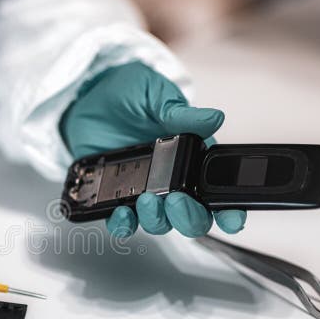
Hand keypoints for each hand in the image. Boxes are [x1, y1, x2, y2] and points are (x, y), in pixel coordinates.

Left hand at [60, 61, 245, 237]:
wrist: (89, 97)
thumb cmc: (128, 93)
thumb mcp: (157, 96)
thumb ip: (181, 112)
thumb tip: (214, 117)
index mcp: (192, 157)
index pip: (217, 192)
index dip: (229, 211)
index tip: (230, 218)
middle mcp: (172, 180)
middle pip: (192, 217)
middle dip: (189, 217)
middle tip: (176, 200)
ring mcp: (145, 190)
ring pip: (161, 223)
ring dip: (157, 219)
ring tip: (146, 200)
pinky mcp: (118, 195)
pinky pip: (124, 221)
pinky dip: (124, 224)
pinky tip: (121, 213)